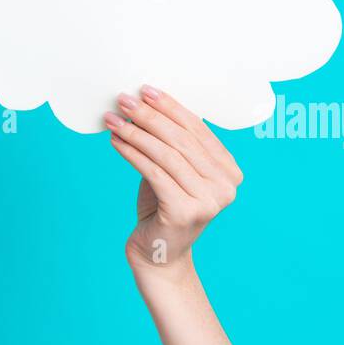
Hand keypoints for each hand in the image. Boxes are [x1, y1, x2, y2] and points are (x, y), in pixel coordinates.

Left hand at [104, 85, 243, 281]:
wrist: (158, 254)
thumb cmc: (163, 208)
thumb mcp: (172, 172)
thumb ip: (171, 145)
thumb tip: (145, 105)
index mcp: (229, 171)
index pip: (198, 130)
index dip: (170, 107)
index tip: (145, 91)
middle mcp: (226, 186)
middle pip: (181, 140)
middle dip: (150, 116)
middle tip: (124, 101)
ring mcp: (209, 200)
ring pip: (166, 155)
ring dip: (136, 133)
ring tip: (114, 120)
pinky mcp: (186, 212)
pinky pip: (154, 173)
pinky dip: (132, 153)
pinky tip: (116, 142)